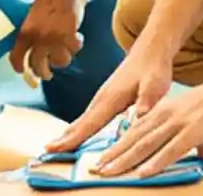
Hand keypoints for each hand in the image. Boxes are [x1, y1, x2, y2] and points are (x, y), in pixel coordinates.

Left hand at [9, 0, 86, 81]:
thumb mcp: (32, 14)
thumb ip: (31, 30)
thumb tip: (32, 46)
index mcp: (25, 31)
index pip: (16, 57)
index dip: (19, 67)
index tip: (22, 73)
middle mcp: (38, 38)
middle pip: (38, 66)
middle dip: (43, 73)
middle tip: (47, 75)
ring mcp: (54, 39)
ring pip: (59, 62)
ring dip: (63, 58)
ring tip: (65, 51)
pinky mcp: (70, 36)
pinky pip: (74, 50)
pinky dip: (76, 45)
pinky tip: (77, 38)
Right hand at [46, 44, 174, 152]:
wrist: (149, 51)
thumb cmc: (152, 69)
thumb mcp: (155, 85)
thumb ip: (147, 102)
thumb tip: (139, 118)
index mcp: (111, 98)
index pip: (89, 123)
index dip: (73, 137)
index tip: (56, 147)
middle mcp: (102, 99)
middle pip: (79, 122)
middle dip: (63, 137)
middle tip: (47, 151)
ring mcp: (102, 98)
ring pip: (82, 120)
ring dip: (68, 134)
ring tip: (55, 148)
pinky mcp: (105, 100)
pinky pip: (88, 117)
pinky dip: (78, 128)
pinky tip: (74, 136)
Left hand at [85, 79, 202, 178]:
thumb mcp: (195, 119)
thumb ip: (194, 140)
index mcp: (161, 111)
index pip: (134, 130)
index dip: (117, 144)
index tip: (103, 157)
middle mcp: (163, 116)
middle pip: (133, 138)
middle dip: (114, 154)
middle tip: (97, 168)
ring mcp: (176, 124)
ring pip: (145, 145)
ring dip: (125, 160)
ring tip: (110, 172)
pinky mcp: (190, 133)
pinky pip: (169, 151)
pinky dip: (154, 163)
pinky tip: (142, 173)